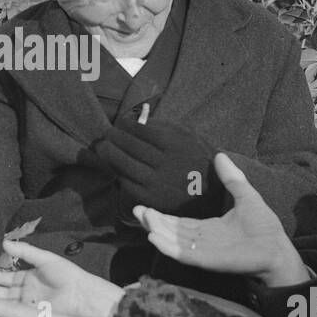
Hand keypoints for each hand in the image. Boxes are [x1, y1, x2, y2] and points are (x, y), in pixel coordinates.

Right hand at [0, 239, 123, 316]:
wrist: (86, 301)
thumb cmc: (68, 278)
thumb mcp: (47, 261)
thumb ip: (26, 252)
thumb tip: (4, 242)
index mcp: (31, 279)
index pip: (8, 277)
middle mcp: (27, 294)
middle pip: (3, 292)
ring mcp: (28, 308)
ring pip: (5, 305)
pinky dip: (0, 316)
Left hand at [94, 117, 221, 216]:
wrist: (213, 195)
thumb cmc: (198, 159)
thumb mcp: (189, 136)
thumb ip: (163, 126)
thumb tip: (137, 117)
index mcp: (175, 144)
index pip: (140, 129)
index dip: (125, 123)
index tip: (120, 121)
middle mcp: (165, 163)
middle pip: (128, 145)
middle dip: (113, 137)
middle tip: (106, 133)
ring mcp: (157, 182)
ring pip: (123, 164)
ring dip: (108, 154)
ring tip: (102, 147)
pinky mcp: (152, 199)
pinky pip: (127, 182)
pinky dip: (118, 172)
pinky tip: (115, 166)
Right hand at [135, 153, 308, 284]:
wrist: (276, 247)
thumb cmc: (263, 226)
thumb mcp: (245, 196)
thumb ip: (232, 178)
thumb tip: (220, 155)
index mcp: (207, 228)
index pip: (179, 222)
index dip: (162, 215)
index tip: (145, 205)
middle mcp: (201, 241)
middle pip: (171, 231)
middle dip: (153, 222)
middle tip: (137, 210)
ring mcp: (202, 252)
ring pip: (173, 241)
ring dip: (156, 230)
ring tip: (142, 216)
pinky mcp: (206, 260)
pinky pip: (182, 254)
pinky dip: (167, 246)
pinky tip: (154, 237)